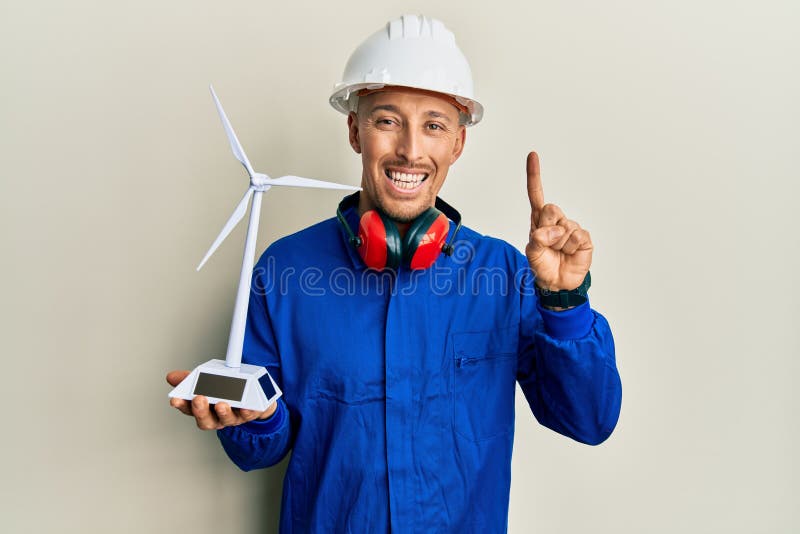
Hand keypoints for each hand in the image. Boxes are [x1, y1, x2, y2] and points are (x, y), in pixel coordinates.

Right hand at [166, 370, 277, 429]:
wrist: (252, 398)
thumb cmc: (225, 392)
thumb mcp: (207, 382)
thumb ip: (190, 378)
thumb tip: (172, 377)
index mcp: (204, 409)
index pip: (189, 410)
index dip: (181, 405)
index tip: (175, 399)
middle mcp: (216, 417)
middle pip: (206, 420)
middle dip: (201, 410)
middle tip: (198, 399)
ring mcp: (233, 417)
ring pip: (227, 419)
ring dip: (223, 412)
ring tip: (221, 404)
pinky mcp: (249, 414)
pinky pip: (248, 415)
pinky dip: (246, 412)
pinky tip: (245, 407)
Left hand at [525, 151, 591, 290]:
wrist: (558, 283)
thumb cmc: (543, 265)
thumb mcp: (532, 254)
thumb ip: (537, 241)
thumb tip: (548, 232)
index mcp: (539, 220)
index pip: (536, 194)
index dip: (534, 175)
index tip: (533, 155)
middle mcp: (555, 220)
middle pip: (551, 209)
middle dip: (548, 228)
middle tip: (549, 243)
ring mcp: (570, 227)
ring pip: (564, 227)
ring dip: (559, 244)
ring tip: (559, 252)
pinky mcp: (583, 237)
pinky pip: (577, 237)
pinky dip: (571, 248)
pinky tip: (570, 253)